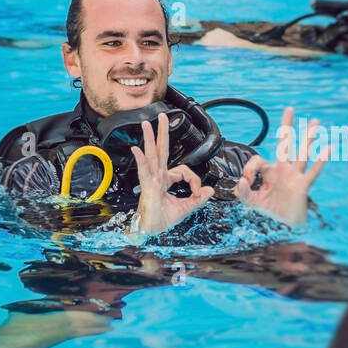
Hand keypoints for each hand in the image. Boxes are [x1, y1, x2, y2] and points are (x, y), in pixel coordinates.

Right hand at [129, 113, 214, 235]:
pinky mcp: (147, 187)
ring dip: (149, 139)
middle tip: (161, 117)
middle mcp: (157, 176)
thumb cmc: (162, 219)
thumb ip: (198, 199)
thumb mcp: (185, 208)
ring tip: (147, 125)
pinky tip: (137, 149)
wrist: (149, 230)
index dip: (195, 179)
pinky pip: (144, 171)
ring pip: (152, 155)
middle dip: (162, 133)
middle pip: (161, 150)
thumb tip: (210, 190)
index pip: (183, 170)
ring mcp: (151, 180)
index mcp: (165, 179)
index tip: (199, 192)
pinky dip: (141, 160)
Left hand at [235, 107, 328, 225]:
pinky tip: (327, 149)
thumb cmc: (270, 213)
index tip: (246, 181)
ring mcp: (294, 176)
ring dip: (308, 138)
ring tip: (315, 122)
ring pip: (301, 153)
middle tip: (290, 109)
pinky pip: (312, 172)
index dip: (250, 168)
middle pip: (285, 144)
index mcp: (270, 172)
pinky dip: (321, 161)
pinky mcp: (302, 186)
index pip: (259, 160)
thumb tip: (240, 181)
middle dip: (287, 126)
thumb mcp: (251, 202)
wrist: (284, 227)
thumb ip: (243, 192)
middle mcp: (283, 170)